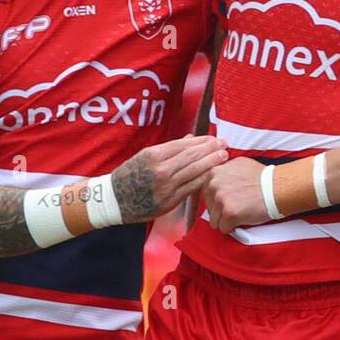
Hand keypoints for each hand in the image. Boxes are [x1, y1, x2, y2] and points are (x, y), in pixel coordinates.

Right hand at [111, 135, 227, 223]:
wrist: (115, 200)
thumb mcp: (145, 156)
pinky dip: (204, 179)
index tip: (213, 138)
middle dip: (211, 149)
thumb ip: (169, 149)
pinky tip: (213, 174)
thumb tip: (190, 139)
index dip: (202, 141)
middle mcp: (161, 170)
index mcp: (153, 155)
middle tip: (224, 144)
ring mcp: (166, 186)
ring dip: (212, 163)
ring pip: (194, 172)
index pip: (184, 145)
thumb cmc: (130, 175)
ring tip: (224, 156)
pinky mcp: (170, 201)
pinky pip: (191, 188)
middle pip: (192, 157)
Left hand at [201, 156, 268, 232]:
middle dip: (221, 211)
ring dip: (226, 220)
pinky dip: (233, 228)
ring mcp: (220, 199)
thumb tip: (215, 179)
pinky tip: (244, 219)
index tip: (230, 200)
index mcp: (214, 172)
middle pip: (209, 207)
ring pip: (214, 220)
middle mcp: (214, 184)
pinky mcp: (229, 213)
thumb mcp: (238, 164)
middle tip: (238, 207)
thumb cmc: (263, 178)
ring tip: (241, 213)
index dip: (218, 200)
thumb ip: (224, 171)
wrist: (278, 187)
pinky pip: (223, 228)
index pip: (206, 193)